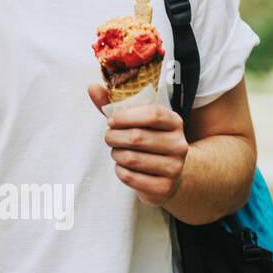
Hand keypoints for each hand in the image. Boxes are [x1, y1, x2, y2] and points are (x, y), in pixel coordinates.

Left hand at [88, 84, 187, 206]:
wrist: (168, 173)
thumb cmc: (146, 140)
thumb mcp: (134, 120)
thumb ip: (112, 104)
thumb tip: (92, 86)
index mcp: (174, 121)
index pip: (152, 114)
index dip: (126, 116)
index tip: (111, 120)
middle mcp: (180, 144)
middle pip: (137, 137)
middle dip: (114, 137)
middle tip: (109, 137)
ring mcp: (175, 167)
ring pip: (131, 158)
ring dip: (115, 154)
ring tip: (117, 152)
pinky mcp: (165, 187)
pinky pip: (129, 177)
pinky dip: (119, 170)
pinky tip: (123, 167)